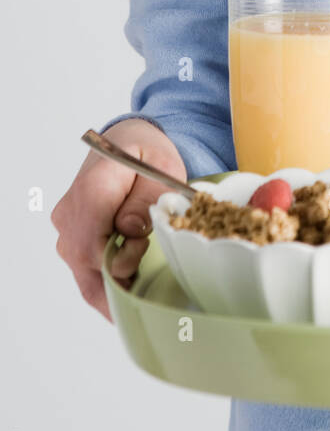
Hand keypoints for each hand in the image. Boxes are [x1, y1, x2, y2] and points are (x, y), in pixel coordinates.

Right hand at [51, 119, 186, 321]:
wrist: (124, 142)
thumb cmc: (146, 154)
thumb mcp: (161, 167)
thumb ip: (147, 198)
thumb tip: (131, 231)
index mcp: (91, 192)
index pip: (94, 249)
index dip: (123, 259)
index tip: (145, 243)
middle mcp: (70, 215)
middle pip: (87, 270)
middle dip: (122, 284)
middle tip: (149, 277)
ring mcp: (67, 230)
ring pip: (86, 279)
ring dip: (117, 287)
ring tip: (145, 279)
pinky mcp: (72, 240)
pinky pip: (86, 273)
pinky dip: (110, 283)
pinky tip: (134, 280)